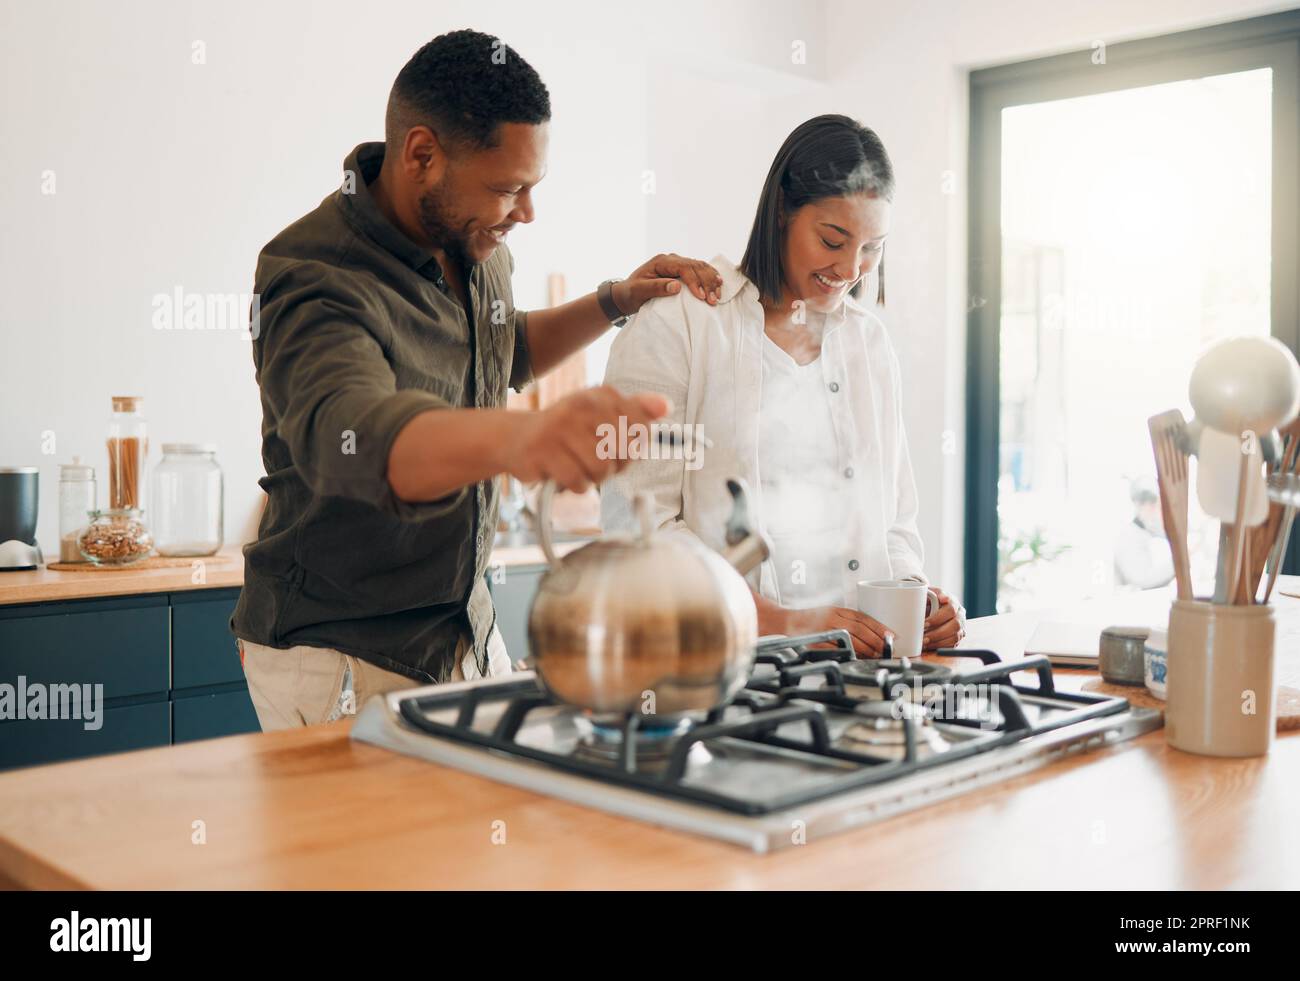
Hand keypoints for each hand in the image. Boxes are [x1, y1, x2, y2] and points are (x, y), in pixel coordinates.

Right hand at [503, 386, 668, 493]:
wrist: (518, 438)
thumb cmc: (568, 430)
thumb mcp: (602, 414)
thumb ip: (636, 411)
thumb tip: (667, 406)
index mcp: (600, 396)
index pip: (642, 428)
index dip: (634, 447)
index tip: (616, 447)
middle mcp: (581, 406)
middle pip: (624, 450)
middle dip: (615, 465)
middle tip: (596, 461)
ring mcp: (559, 428)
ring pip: (601, 468)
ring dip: (594, 478)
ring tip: (580, 468)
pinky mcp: (542, 451)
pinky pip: (578, 481)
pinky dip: (576, 485)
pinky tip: (564, 474)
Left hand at [613, 254, 723, 311]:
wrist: (627, 294)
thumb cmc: (631, 293)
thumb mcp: (639, 291)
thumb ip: (656, 288)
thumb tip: (677, 286)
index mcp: (662, 261)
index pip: (684, 268)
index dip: (695, 282)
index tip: (701, 297)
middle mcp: (672, 259)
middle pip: (696, 266)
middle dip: (707, 283)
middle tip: (713, 300)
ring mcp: (678, 264)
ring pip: (701, 267)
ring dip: (711, 280)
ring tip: (718, 295)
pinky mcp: (682, 271)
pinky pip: (700, 271)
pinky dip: (710, 278)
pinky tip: (718, 285)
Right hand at [780, 605, 893, 658]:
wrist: (786, 622)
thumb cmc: (811, 620)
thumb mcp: (831, 614)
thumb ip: (848, 621)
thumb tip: (871, 635)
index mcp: (837, 610)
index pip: (863, 617)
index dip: (879, 626)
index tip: (891, 635)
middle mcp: (832, 617)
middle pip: (859, 628)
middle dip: (875, 640)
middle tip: (886, 648)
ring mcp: (824, 629)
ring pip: (849, 638)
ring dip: (865, 648)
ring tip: (875, 655)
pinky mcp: (816, 641)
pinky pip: (835, 648)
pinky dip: (847, 653)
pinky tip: (856, 658)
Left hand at [922, 587, 965, 650]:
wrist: (930, 608)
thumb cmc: (928, 601)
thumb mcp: (929, 594)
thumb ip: (933, 593)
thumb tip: (943, 598)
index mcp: (954, 603)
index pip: (951, 609)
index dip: (938, 618)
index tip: (925, 623)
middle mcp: (960, 615)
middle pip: (955, 625)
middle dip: (938, 633)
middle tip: (924, 636)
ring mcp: (961, 627)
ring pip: (955, 637)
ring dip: (938, 641)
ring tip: (924, 642)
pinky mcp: (958, 637)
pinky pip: (952, 645)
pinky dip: (940, 646)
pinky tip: (929, 646)